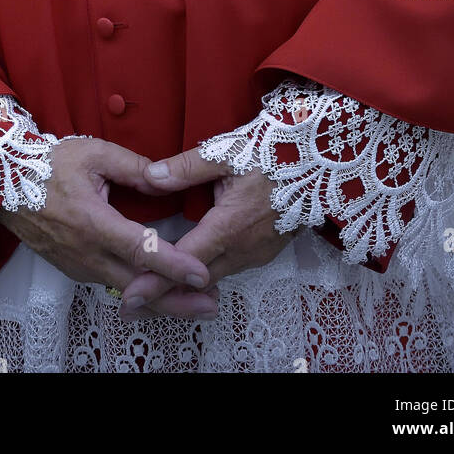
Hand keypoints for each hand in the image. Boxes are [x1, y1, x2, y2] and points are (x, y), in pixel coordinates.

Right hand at [0, 137, 217, 318]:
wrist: (3, 184)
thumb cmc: (48, 164)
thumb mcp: (93, 154)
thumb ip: (133, 167)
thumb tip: (164, 178)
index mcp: (93, 223)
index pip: (141, 250)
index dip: (174, 265)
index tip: (202, 275)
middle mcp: (86, 253)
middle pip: (138, 286)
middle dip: (177, 300)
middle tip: (211, 304)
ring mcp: (78, 266)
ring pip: (126, 291)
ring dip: (160, 300)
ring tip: (195, 302)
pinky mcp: (73, 269)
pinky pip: (110, 284)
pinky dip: (138, 291)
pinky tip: (159, 291)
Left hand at [116, 146, 291, 321]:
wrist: (323, 160)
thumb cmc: (274, 152)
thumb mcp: (226, 152)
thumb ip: (185, 168)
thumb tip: (150, 178)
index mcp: (230, 226)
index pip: (184, 262)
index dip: (155, 281)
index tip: (131, 297)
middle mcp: (244, 248)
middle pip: (197, 278)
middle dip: (165, 290)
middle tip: (133, 300)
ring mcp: (258, 252)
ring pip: (215, 274)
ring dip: (187, 282)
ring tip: (157, 286)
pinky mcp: (268, 249)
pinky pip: (232, 266)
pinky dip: (209, 271)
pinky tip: (195, 267)